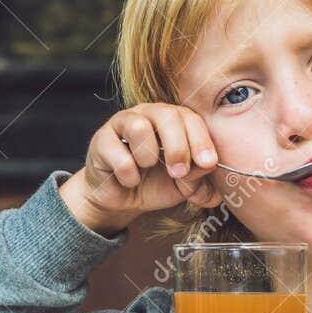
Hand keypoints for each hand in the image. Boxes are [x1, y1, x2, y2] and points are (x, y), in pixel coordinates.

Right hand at [58, 104, 221, 233]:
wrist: (123, 199)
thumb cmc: (156, 183)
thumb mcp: (185, 182)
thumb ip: (200, 174)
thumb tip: (210, 167)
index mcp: (173, 120)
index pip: (191, 118)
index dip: (201, 140)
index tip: (208, 163)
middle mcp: (149, 114)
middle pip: (167, 116)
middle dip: (178, 148)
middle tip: (178, 173)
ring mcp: (123, 123)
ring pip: (139, 127)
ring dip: (148, 156)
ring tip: (146, 168)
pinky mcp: (101, 140)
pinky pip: (118, 154)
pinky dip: (128, 174)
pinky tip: (129, 179)